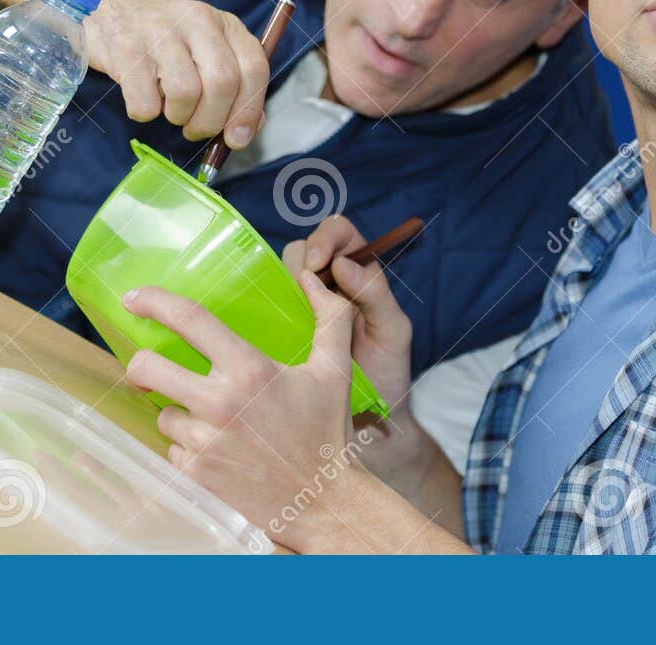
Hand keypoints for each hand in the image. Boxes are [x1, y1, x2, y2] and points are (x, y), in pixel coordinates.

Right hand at [87, 0, 269, 145]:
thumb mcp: (206, 48)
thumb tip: (246, 130)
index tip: (236, 139)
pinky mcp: (127, 48)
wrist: (109, 3)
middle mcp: (198, 21)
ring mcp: (160, 32)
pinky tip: (143, 96)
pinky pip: (145, 103)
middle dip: (211, 121)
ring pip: (186, 93)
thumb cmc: (163, 36)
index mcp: (225, 24)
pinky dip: (145, 112)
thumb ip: (233, 84)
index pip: (254, 68)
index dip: (249, 111)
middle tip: (195, 130)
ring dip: (178, 116)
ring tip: (169, 108)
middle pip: (223, 83)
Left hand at [121, 277, 372, 550]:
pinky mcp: (196, 473)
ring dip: (178, 412)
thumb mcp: (335, 369)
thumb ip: (330, 317)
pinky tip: (219, 449)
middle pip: (147, 368)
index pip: (189, 320)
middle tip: (149, 366)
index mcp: (249, 369)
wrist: (322, 501)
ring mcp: (203, 441)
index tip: (133, 297)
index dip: (155, 301)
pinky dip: (188, 446)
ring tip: (215, 420)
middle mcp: (219, 402)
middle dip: (139, 363)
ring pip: (162, 413)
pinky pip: (173, 449)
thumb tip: (311, 279)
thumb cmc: (327, 431)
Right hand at [281, 216, 412, 407]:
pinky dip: (262, 307)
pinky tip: (267, 324)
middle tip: (303, 290)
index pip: (339, 233)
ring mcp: (302, 306)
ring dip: (280, 285)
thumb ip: (376, 295)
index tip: (320, 264)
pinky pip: (265, 306)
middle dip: (300, 261)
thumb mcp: (392, 332)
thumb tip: (342, 265)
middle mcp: (329, 284)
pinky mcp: (281, 329)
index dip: (326, 238)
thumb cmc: (387, 373)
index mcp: (359, 273)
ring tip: (289, 313)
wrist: (370, 422)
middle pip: (303, 248)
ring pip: (280, 274)